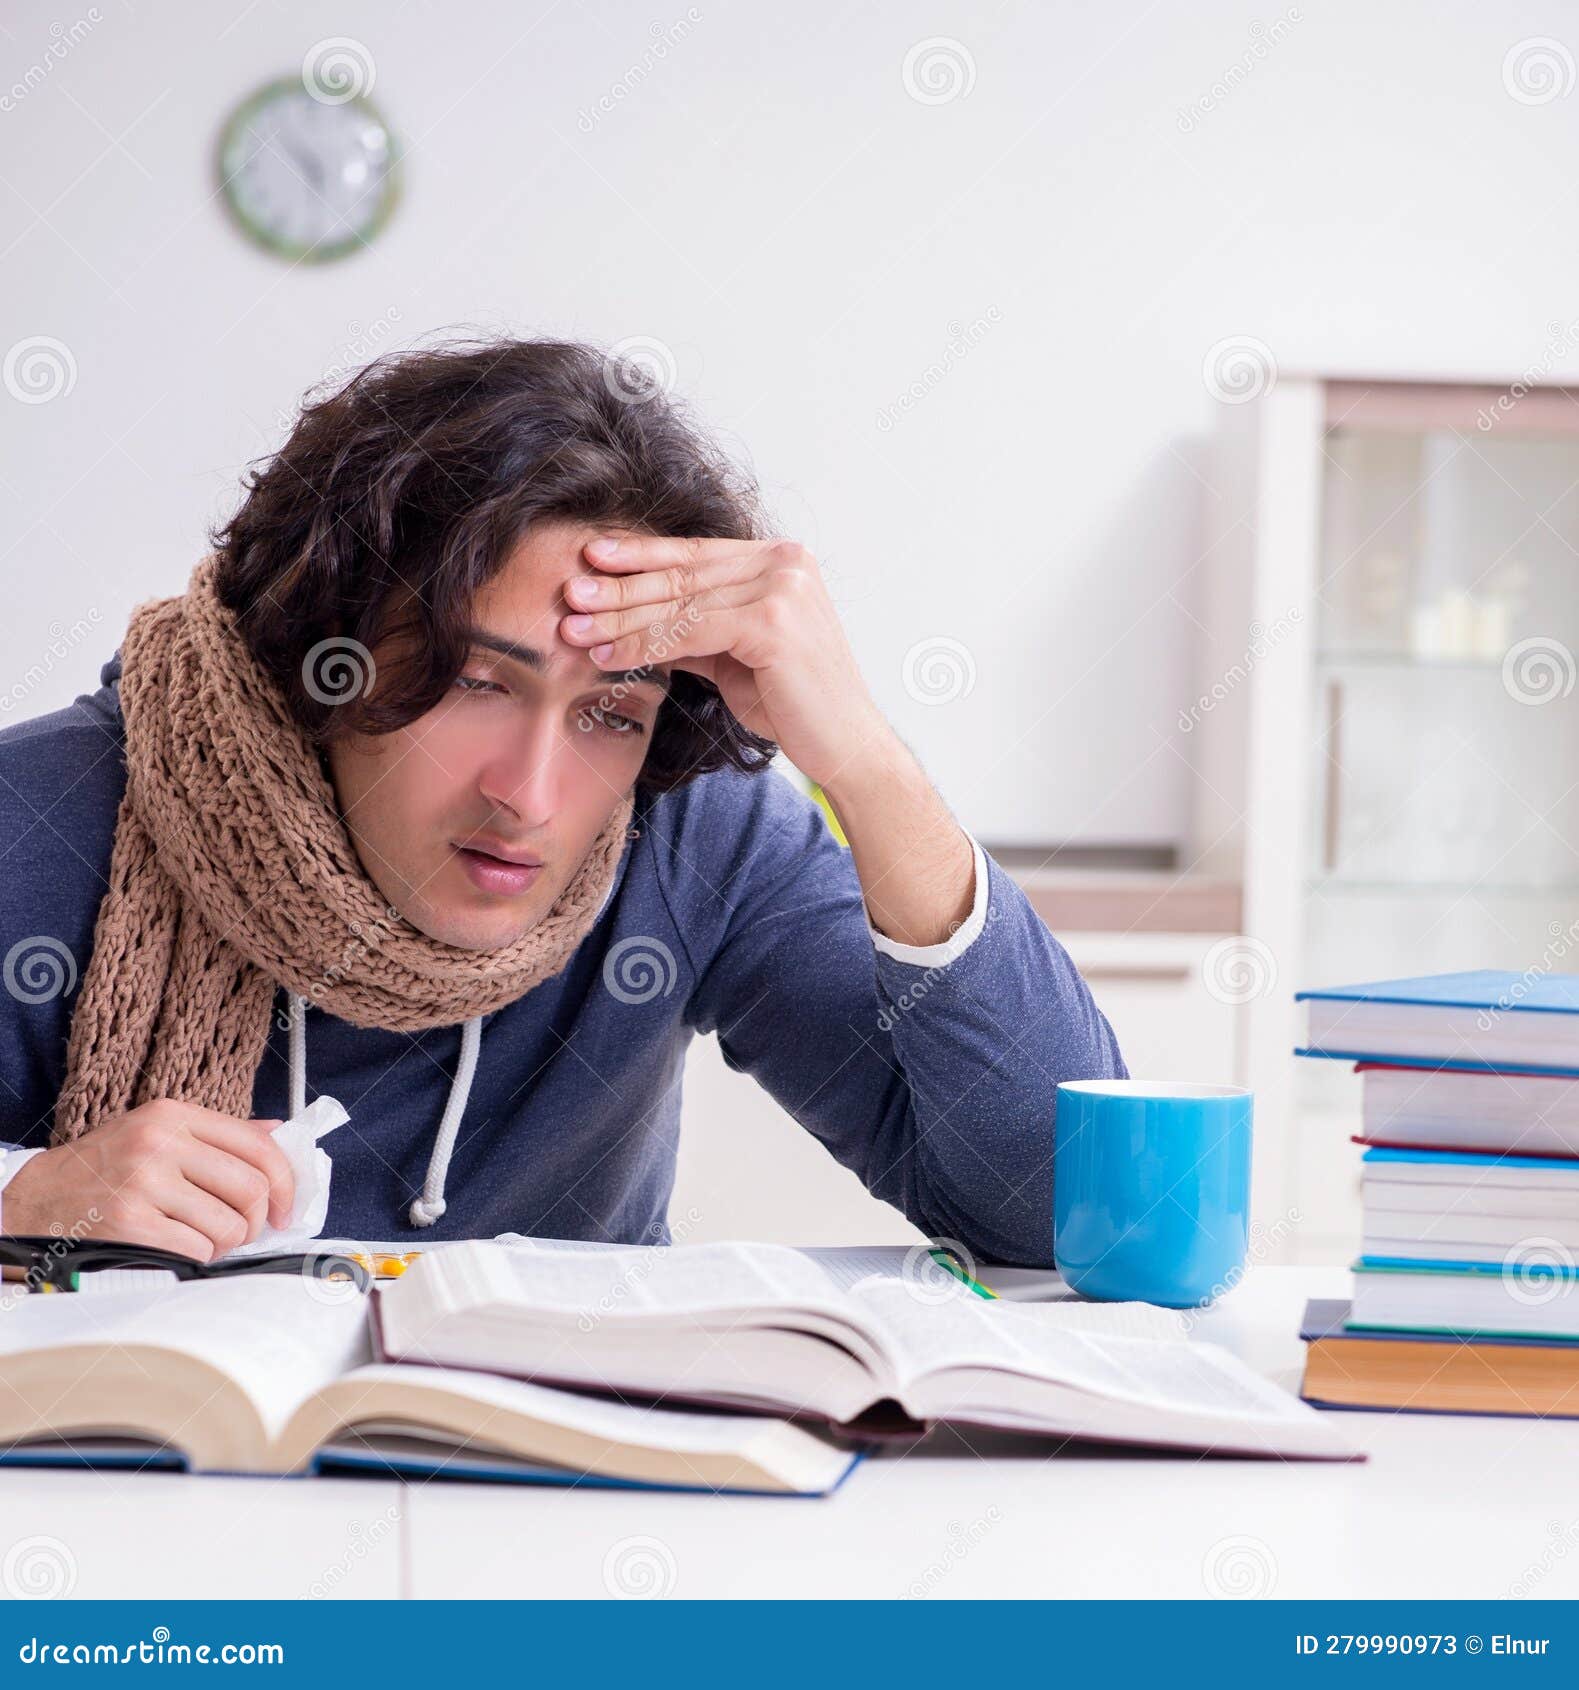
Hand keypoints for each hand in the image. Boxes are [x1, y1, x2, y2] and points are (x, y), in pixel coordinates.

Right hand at [4, 1100, 294, 1262]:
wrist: (35, 1202)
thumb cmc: (106, 1170)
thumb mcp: (156, 1133)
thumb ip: (218, 1135)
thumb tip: (278, 1133)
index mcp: (173, 1116)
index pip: (259, 1146)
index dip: (285, 1182)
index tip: (285, 1207)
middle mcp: (160, 1143)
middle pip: (250, 1188)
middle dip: (256, 1220)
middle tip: (243, 1232)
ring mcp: (143, 1183)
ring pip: (227, 1225)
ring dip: (225, 1244)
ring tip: (204, 1241)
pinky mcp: (129, 1224)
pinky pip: (197, 1250)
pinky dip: (199, 1259)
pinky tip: (180, 1251)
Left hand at [559, 535, 893, 788]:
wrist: (844, 744)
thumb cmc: (793, 702)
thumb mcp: (734, 654)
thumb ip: (694, 630)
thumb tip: (632, 621)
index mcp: (782, 560)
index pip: (697, 554)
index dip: (641, 554)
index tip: (592, 557)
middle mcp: (785, 563)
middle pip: (684, 574)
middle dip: (620, 586)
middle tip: (569, 593)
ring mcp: (783, 588)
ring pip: (681, 602)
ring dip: (620, 617)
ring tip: (574, 627)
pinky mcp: (773, 622)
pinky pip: (689, 632)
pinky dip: (642, 644)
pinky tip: (606, 655)